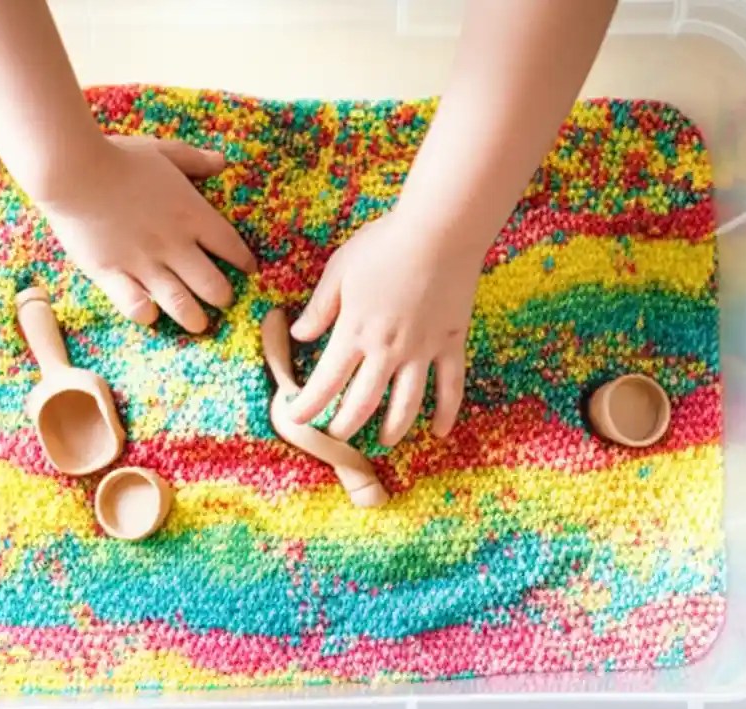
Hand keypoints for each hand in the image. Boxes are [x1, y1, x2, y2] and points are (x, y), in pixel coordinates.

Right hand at [34, 135, 256, 332]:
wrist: (73, 171)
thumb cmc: (119, 157)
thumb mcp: (163, 152)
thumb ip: (194, 161)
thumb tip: (221, 162)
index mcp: (192, 214)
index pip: (232, 247)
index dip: (245, 262)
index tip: (249, 270)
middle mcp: (174, 245)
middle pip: (213, 286)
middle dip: (223, 297)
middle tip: (222, 299)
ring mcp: (143, 263)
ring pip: (181, 305)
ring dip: (194, 318)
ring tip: (198, 323)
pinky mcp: (112, 274)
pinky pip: (136, 307)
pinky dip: (148, 315)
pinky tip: (151, 313)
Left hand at [285, 208, 483, 445]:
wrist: (440, 230)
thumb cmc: (385, 243)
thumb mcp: (339, 270)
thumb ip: (319, 308)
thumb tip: (298, 335)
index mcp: (354, 332)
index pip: (324, 383)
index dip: (307, 407)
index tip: (294, 418)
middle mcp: (386, 350)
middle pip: (361, 404)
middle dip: (343, 426)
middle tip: (335, 434)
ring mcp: (422, 350)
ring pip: (405, 405)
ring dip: (391, 429)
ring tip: (382, 441)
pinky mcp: (450, 343)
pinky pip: (450, 387)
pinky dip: (446, 412)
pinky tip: (440, 432)